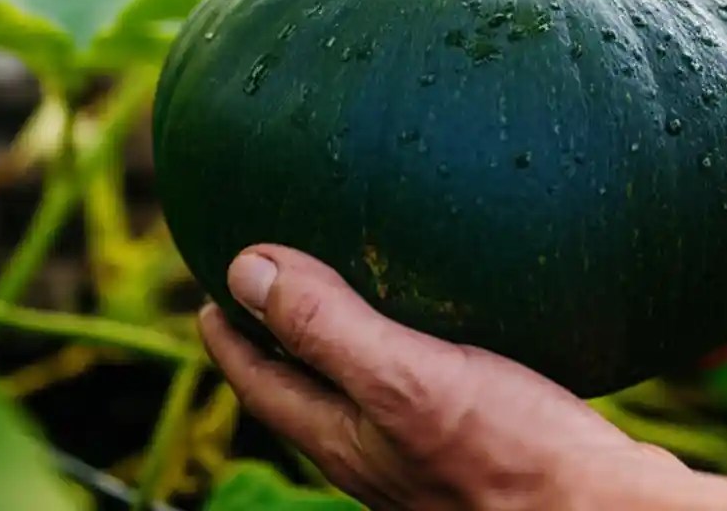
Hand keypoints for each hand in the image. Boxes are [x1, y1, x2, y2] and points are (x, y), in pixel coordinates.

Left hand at [199, 245, 726, 509]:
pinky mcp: (478, 446)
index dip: (230, 336)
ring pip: (363, 395)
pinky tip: (448, 329)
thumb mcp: (407, 381)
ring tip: (347, 297)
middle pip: (305, 393)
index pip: (263, 383)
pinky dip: (406, 350)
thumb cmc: (514, 457)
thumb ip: (327, 328)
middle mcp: (378, 455)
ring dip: (339, 346)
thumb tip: (243, 270)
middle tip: (267, 287)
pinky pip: (420, 389)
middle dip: (277, 341)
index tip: (212, 291)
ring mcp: (427, 456)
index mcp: (346, 439)